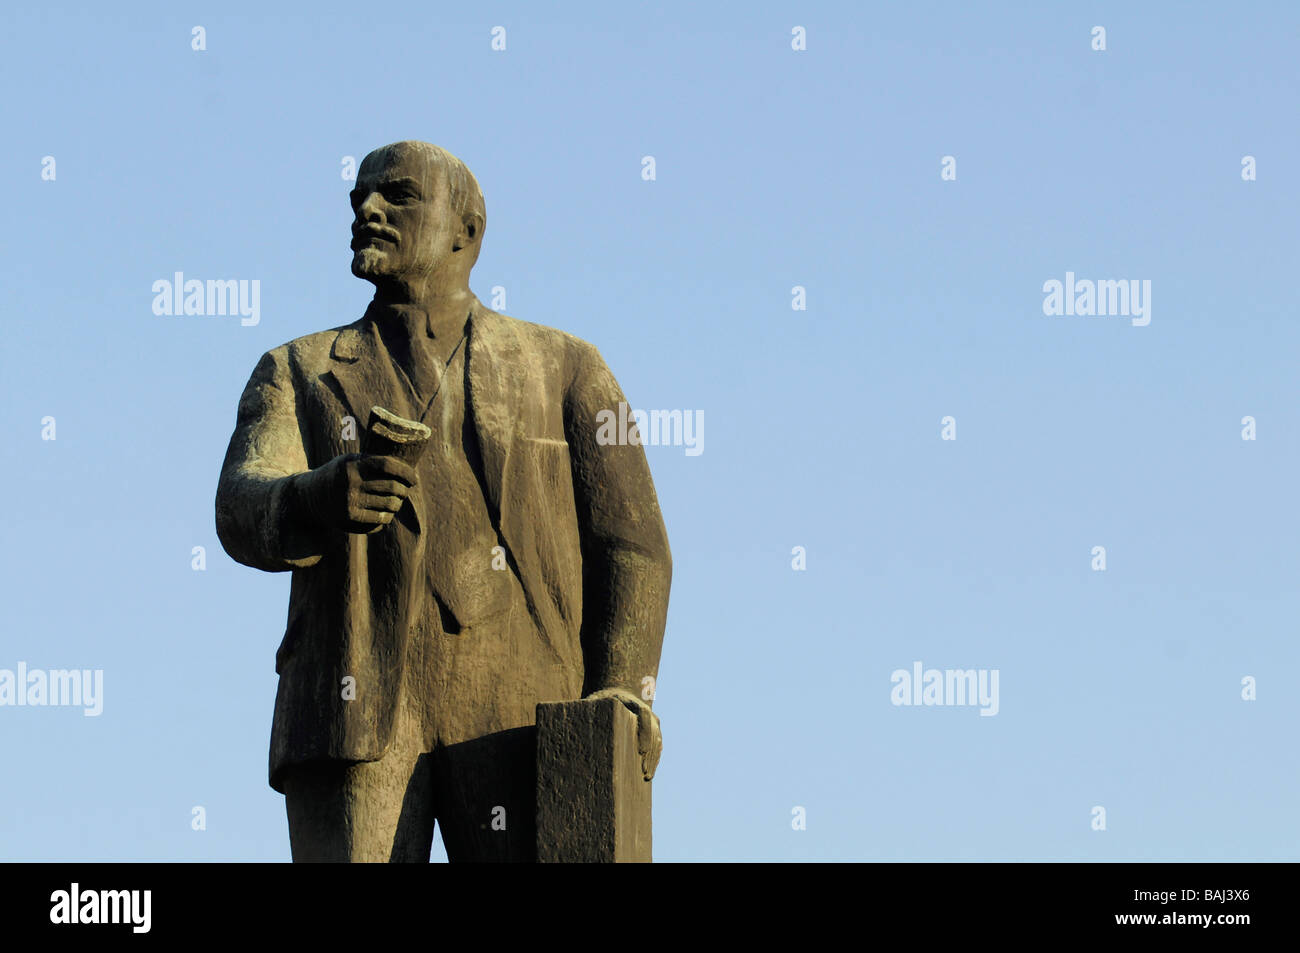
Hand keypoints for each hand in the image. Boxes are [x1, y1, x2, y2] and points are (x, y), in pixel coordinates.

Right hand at [293, 453, 417, 534]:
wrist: (309, 496)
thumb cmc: (338, 476)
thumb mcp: (350, 462)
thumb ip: (372, 463)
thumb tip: (405, 469)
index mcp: (353, 464)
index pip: (388, 465)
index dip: (406, 472)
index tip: (414, 479)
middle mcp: (351, 482)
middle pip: (392, 487)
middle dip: (403, 491)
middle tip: (404, 492)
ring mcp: (350, 500)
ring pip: (389, 504)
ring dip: (397, 504)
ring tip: (396, 502)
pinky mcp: (350, 517)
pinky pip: (380, 519)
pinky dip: (387, 517)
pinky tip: (385, 514)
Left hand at [584, 687, 661, 780]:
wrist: (618, 692)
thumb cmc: (602, 700)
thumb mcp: (595, 701)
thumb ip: (590, 709)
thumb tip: (578, 723)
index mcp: (632, 701)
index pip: (644, 714)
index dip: (644, 733)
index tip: (641, 751)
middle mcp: (646, 711)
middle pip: (652, 731)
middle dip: (649, 753)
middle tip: (643, 772)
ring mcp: (652, 720)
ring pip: (657, 740)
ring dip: (653, 758)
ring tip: (647, 776)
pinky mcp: (654, 729)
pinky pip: (657, 744)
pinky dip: (655, 758)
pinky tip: (650, 771)